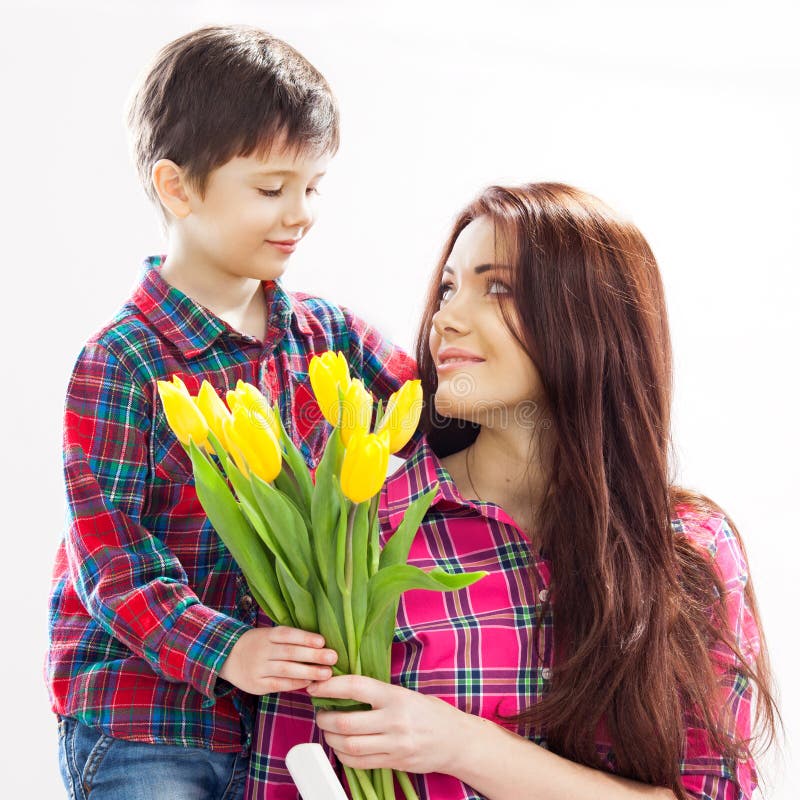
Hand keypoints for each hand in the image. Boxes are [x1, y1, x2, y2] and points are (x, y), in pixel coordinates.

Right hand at [219, 626, 337, 694]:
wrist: (226, 657)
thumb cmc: (258, 645)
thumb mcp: (268, 635)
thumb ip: (289, 639)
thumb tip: (320, 644)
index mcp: (267, 635)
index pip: (288, 635)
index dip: (305, 638)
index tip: (323, 641)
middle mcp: (262, 650)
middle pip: (290, 652)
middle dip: (313, 655)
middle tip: (333, 657)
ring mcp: (258, 668)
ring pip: (286, 670)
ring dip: (308, 672)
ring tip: (327, 673)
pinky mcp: (256, 685)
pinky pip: (278, 685)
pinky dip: (295, 684)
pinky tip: (309, 683)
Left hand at [309, 674, 468, 774]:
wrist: (456, 741)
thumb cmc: (430, 712)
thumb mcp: (405, 694)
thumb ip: (378, 693)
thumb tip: (343, 688)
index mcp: (395, 696)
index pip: (355, 687)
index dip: (330, 686)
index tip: (316, 687)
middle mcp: (394, 720)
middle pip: (345, 722)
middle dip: (324, 719)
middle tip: (321, 713)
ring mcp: (394, 745)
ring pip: (348, 746)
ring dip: (331, 739)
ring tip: (329, 730)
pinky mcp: (394, 763)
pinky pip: (359, 763)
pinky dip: (343, 755)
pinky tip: (342, 747)